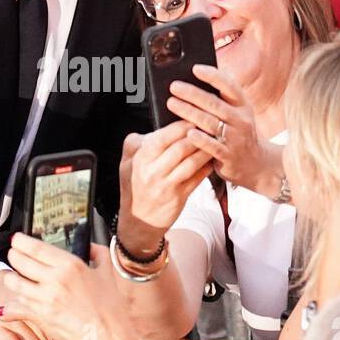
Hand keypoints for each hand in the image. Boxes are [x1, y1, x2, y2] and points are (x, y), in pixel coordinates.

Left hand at [2, 237, 125, 339]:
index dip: (21, 241)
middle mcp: (55, 279)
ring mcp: (46, 298)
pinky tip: (8, 305)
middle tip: (13, 254)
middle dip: (13, 255)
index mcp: (70, 265)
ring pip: (15, 283)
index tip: (17, 239)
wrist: (107, 336)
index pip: (36, 247)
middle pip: (20, 261)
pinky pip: (18, 306)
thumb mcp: (107, 273)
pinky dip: (10, 305)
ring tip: (13, 277)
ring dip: (11, 278)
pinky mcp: (41, 315)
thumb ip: (98, 254)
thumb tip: (90, 246)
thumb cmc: (110, 308)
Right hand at [117, 123, 211, 254]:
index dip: (179, 127)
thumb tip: (153, 128)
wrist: (138, 221)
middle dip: (196, 135)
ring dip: (205, 150)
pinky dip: (206, 166)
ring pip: (191, 163)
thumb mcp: (125, 163)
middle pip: (180, 149)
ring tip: (213, 140)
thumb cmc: (133, 188)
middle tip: (207, 126)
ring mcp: (168, 186)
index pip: (161, 138)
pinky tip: (211, 158)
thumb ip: (135, 143)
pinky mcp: (180, 198)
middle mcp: (153, 173)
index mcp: (140, 161)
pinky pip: (197, 178)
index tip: (190, 118)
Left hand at [168, 65, 281, 196]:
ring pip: (210, 123)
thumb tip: (196, 79)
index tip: (195, 68)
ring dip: (189, 112)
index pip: (229, 86)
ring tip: (172, 103)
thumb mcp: (238, 113)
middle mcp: (241, 119)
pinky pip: (212, 146)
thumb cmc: (239, 133)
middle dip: (192, 93)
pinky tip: (188, 132)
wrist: (256, 164)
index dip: (212, 76)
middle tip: (174, 86)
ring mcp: (235, 138)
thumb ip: (222, 99)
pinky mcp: (228, 156)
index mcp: (243, 105)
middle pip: (214, 103)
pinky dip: (200, 139)